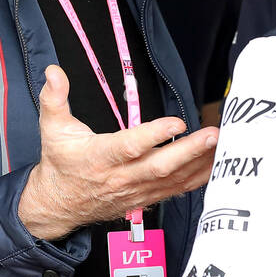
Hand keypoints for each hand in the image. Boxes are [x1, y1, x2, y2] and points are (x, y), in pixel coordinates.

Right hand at [17, 65, 216, 239]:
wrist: (58, 204)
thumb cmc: (61, 164)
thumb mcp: (52, 128)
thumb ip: (54, 98)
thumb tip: (54, 71)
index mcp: (99, 157)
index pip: (129, 147)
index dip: (154, 136)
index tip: (176, 123)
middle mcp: (121, 177)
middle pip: (159, 167)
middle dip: (189, 151)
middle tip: (213, 135)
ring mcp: (136, 191)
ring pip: (173, 180)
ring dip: (200, 163)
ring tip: (223, 146)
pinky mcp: (146, 198)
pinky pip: (176, 190)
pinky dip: (198, 179)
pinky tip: (216, 165)